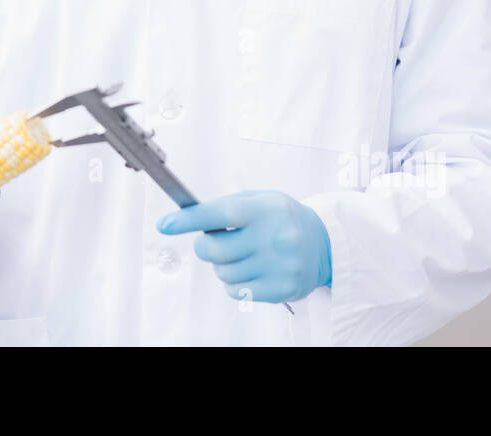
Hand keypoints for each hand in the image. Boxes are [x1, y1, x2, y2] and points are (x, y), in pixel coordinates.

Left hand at [156, 190, 331, 304]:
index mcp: (266, 210)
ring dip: (222, 265)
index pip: (220, 214)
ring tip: (241, 255)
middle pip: (214, 250)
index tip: (165, 224)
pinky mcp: (281, 289)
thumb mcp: (261, 199)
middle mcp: (274, 237)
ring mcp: (279, 266)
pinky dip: (234, 283)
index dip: (189, 220)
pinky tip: (250, 270)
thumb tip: (189, 217)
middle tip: (214, 241)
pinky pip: (236, 291)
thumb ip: (228, 206)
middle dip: (205, 246)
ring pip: (223, 273)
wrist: (325, 243)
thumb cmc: (283, 218)